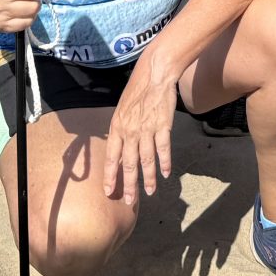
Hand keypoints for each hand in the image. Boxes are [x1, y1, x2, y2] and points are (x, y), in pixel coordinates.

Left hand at [102, 55, 180, 205]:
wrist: (154, 74)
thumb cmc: (137, 90)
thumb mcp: (121, 110)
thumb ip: (120, 130)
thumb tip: (119, 149)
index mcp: (117, 127)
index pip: (111, 157)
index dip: (110, 176)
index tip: (109, 192)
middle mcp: (130, 131)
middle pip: (129, 164)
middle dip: (129, 185)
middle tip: (129, 201)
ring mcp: (147, 129)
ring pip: (147, 160)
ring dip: (148, 178)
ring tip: (150, 192)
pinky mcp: (163, 126)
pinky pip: (163, 149)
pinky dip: (165, 163)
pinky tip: (166, 174)